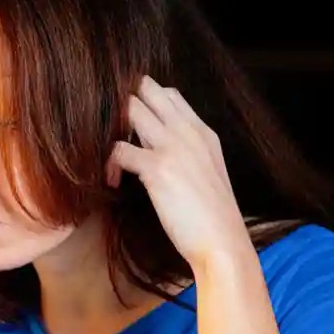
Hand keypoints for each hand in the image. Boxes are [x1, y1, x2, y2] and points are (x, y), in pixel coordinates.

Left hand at [108, 75, 251, 271]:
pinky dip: (109, 164)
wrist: (223, 241)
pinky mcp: (157, 168)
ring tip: (112, 155)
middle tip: (112, 134)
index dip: (144, 101)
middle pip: (148, 91)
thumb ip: (187, 154)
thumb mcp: (207, 172)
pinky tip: (113, 181)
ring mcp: (173, 147)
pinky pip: (119, 149)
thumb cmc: (213, 216)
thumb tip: (158, 151)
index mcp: (203, 132)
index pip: (169, 94)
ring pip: (131, 110)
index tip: (130, 126)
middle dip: (123, 105)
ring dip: (113, 128)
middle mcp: (188, 132)